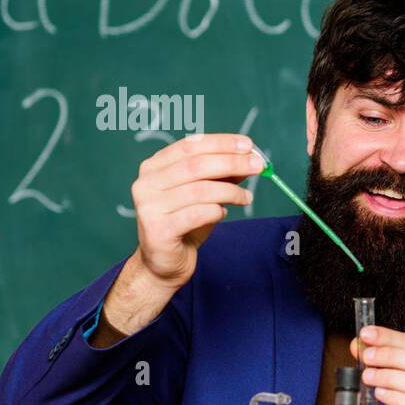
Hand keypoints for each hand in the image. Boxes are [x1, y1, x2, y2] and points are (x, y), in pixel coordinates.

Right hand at [131, 133, 260, 289]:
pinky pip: (197, 214)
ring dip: (231, 191)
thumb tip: (249, 158)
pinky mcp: (158, 229)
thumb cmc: (185, 223)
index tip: (248, 145)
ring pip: (199, 190)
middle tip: (258, 166)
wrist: (164, 262)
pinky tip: (224, 213)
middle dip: (232, 162)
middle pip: (196, 165)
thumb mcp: (204, 193)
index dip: (221, 142)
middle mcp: (146, 183)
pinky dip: (217, 211)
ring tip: (247, 197)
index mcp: (154, 167)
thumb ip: (221, 175)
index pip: (190, 145)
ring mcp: (149, 206)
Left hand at [350, 326, 404, 404]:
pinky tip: (380, 394)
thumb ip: (382, 364)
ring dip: (392, 377)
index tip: (367, 334)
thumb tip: (358, 344)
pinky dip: (397, 399)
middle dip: (392, 356)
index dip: (392, 338)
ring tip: (369, 376)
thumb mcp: (397, 385)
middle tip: (367, 356)